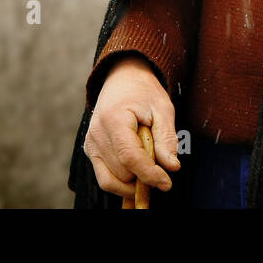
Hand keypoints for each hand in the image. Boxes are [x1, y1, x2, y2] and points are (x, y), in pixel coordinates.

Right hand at [83, 55, 181, 198]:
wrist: (122, 79)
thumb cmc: (144, 93)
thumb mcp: (163, 109)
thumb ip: (166, 138)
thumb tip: (172, 168)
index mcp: (114, 120)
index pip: (130, 157)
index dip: (149, 174)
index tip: (167, 183)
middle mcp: (96, 135)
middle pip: (122, 172)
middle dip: (143, 172)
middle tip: (156, 152)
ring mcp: (90, 144)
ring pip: (111, 181)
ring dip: (133, 179)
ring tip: (146, 157)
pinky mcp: (90, 151)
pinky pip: (105, 178)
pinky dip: (123, 180)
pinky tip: (137, 167)